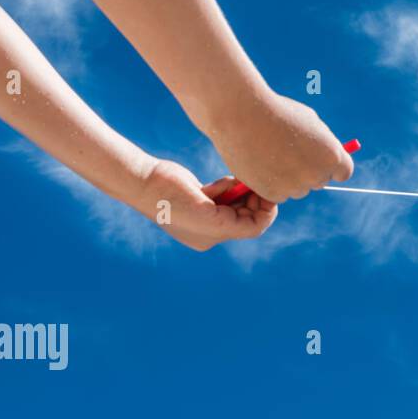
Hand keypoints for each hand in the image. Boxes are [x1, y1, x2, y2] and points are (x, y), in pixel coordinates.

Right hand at [134, 158, 277, 250]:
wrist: (145, 182)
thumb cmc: (174, 200)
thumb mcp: (209, 218)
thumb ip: (237, 222)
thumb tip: (263, 216)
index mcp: (212, 238)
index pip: (253, 227)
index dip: (266, 212)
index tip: (272, 194)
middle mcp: (211, 228)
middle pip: (248, 215)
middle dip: (254, 198)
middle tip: (256, 181)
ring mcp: (206, 213)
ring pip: (238, 202)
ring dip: (241, 191)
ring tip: (234, 181)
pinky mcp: (201, 198)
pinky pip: (226, 194)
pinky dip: (229, 186)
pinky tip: (220, 182)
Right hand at [204, 91, 353, 203]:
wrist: (243, 116)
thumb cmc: (277, 112)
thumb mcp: (310, 121)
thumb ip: (321, 143)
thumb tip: (325, 157)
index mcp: (332, 156)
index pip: (343, 172)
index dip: (332, 166)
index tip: (320, 161)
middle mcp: (317, 175)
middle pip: (320, 181)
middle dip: (309, 171)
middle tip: (289, 153)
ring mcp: (296, 187)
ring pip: (298, 188)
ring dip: (289, 178)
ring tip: (270, 154)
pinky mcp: (274, 194)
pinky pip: (278, 193)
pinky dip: (271, 183)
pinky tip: (260, 163)